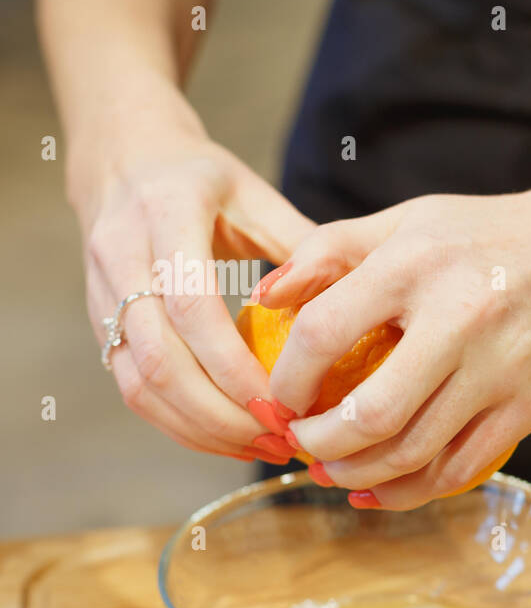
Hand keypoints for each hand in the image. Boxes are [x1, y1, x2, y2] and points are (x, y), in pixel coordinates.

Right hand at [70, 102, 314, 461]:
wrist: (123, 159)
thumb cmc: (205, 180)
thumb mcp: (256, 195)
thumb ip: (301, 244)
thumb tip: (353, 304)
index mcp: (165, 213)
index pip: (191, 305)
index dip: (233, 365)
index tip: (283, 402)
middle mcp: (121, 255)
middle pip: (160, 359)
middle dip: (223, 413)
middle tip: (282, 439)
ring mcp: (101, 294)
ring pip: (140, 384)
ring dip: (202, 429)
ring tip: (264, 448)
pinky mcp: (100, 324)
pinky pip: (133, 390)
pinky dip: (181, 425)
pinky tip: (231, 441)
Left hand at [259, 184, 530, 507]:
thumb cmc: (492, 234)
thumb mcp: (411, 219)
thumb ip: (332, 249)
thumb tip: (264, 295)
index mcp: (417, 263)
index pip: (325, 333)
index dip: (286, 379)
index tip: (277, 397)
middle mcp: (460, 318)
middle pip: (371, 413)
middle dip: (318, 445)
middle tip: (298, 446)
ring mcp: (501, 369)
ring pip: (414, 452)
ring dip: (359, 474)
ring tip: (331, 471)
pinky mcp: (529, 405)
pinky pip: (461, 467)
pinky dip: (412, 489)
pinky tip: (380, 487)